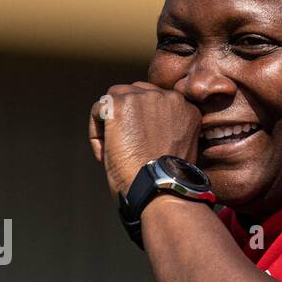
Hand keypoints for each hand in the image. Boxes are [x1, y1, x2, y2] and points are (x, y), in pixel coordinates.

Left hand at [88, 82, 202, 196]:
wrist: (158, 189)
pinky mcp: (120, 104)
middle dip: (125, 116)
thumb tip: (138, 123)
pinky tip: (106, 153)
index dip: (141, 122)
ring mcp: (144, 98)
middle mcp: (169, 97)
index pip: (155, 100)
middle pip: (134, 92)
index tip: (139, 144)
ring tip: (113, 150)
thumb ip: (165, 128)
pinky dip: (96, 133)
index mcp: (185, 108)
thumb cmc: (165, 180)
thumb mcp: (175, 147)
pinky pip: (98, 109)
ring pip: (114, 97)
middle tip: (124, 147)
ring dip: (109, 121)